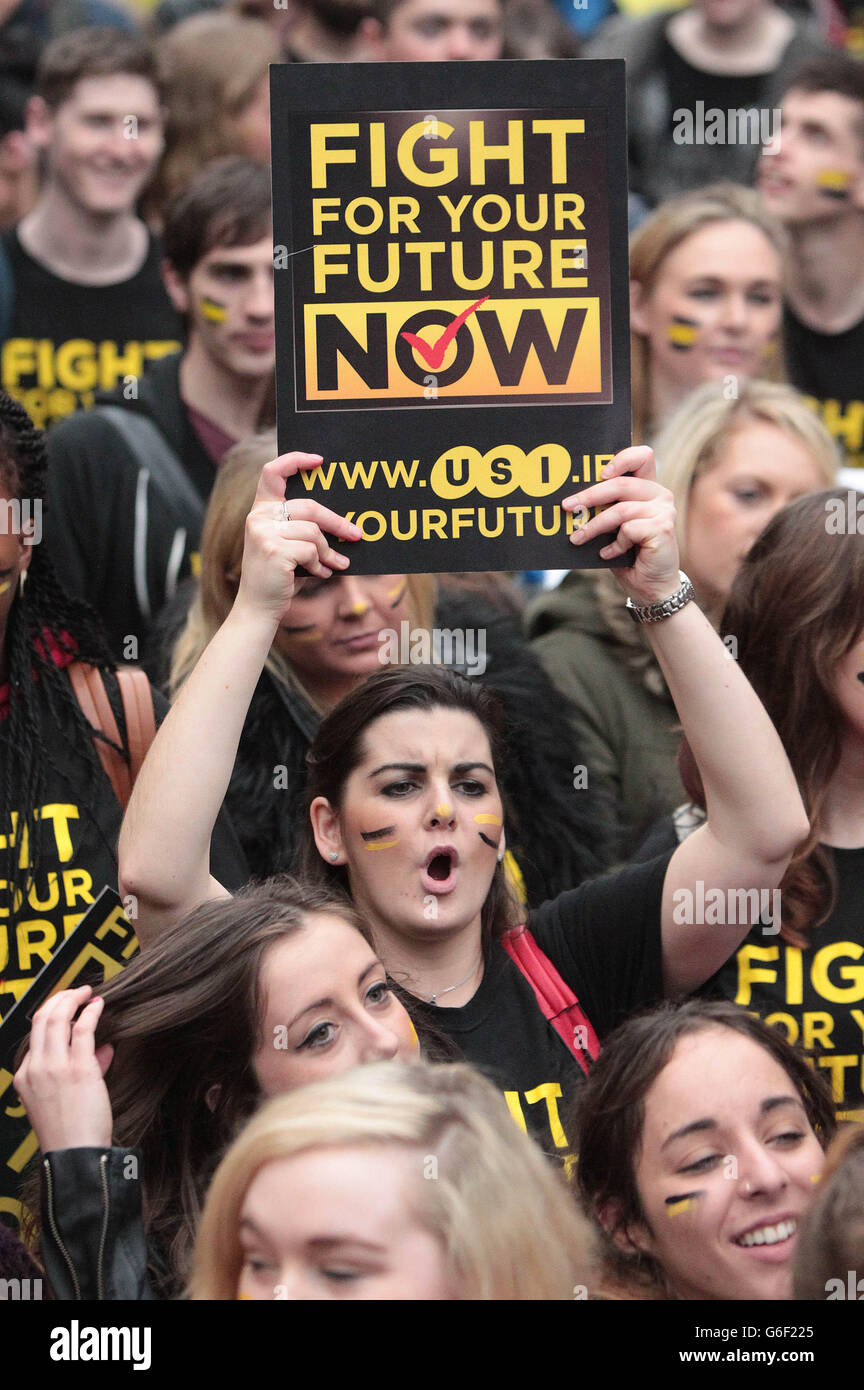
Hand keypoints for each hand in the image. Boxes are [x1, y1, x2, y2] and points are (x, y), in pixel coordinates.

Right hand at [14, 985, 113, 1151]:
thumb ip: (82, 1069)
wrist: (75, 1155)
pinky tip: (98, 1004)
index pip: (34, 1034)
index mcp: (25, 1077)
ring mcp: (55, 1067)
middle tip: (75, 991)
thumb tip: (104, 1048)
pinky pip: (83, 1028)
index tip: (66, 1006)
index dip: (51, 1014)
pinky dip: (91, 1011)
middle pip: (42, 1018)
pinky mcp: (78, 1068)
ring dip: (73, 997)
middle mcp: (35, 1068)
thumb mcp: (61, 1098)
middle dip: (59, 997)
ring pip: (58, 1016)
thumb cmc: (71, 1132)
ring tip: (86, 991)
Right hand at [234, 452, 361, 626]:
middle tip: (357, 535)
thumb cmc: (278, 575)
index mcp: (260, 510)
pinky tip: (320, 574)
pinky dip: (320, 564)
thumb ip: (302, 527)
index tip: (320, 461)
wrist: (257, 607)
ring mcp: (263, 533)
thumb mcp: (286, 545)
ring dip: (329, 552)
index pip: (272, 473)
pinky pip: (311, 551)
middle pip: (309, 506)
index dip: (296, 460)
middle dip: (337, 522)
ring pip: (313, 532)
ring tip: (336, 564)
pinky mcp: (274, 550)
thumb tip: (342, 521)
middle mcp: (258, 517)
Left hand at [563, 445, 679, 604]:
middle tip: (567, 507)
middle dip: (589, 495)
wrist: (651, 587)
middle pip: (621, 484)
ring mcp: (664, 511)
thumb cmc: (629, 556)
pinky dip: (613, 545)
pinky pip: (628, 530)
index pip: (642, 457)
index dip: (622, 458)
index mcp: (648, 489)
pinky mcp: (663, 528)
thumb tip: (571, 502)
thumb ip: (604, 509)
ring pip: (619, 510)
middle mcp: (660, 495)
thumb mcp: (614, 528)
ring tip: (577, 538)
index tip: (600, 472)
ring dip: (593, 526)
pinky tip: (607, 555)